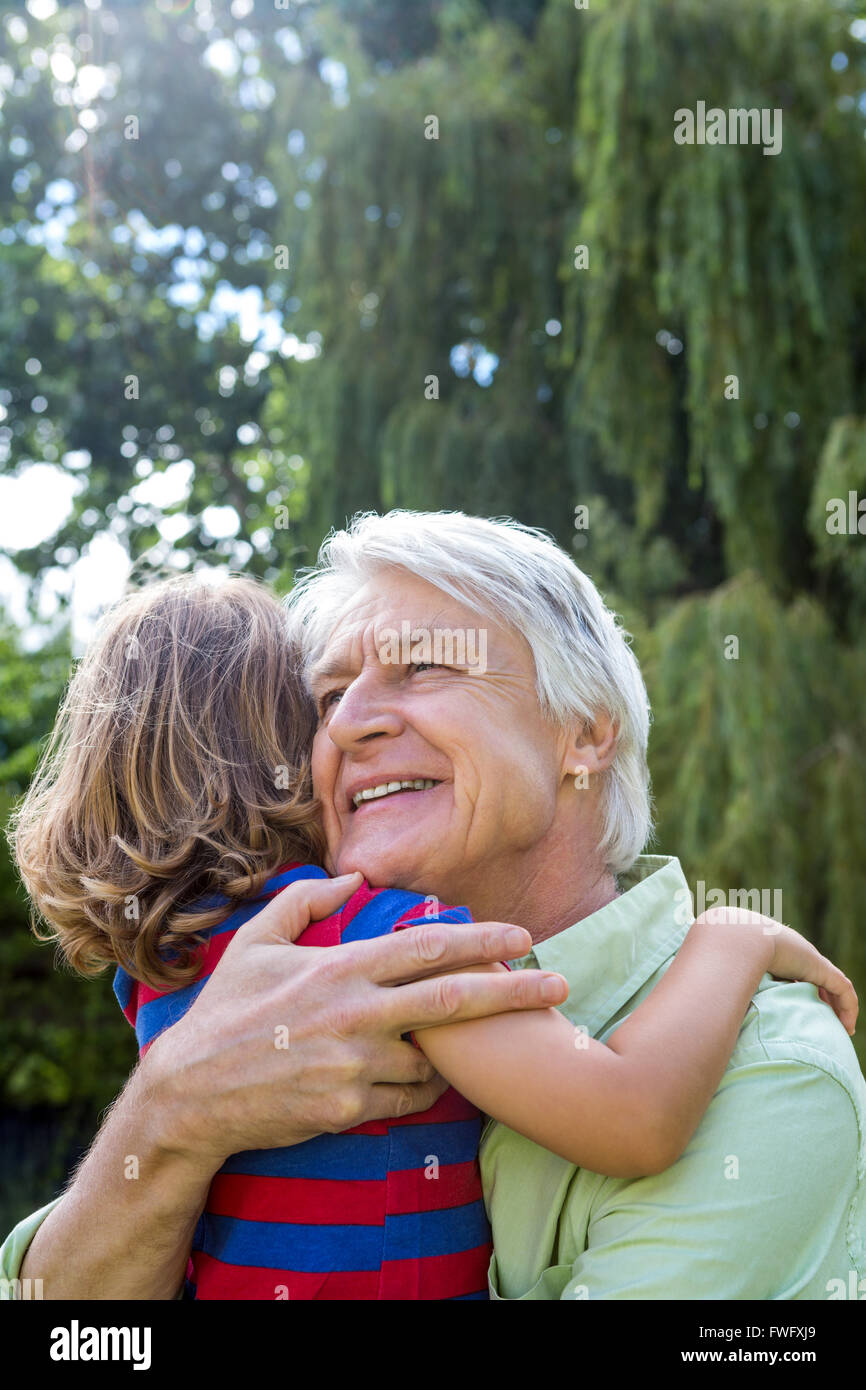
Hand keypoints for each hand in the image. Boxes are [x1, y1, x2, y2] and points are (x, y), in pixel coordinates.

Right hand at [144, 873, 567, 1167]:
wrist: (189, 1096)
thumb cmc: (224, 1013)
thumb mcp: (255, 943)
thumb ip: (304, 901)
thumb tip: (353, 876)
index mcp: (338, 968)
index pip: (425, 948)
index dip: (480, 940)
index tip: (522, 937)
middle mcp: (356, 1015)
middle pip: (455, 1001)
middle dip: (516, 991)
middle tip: (559, 984)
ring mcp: (355, 1067)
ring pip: (436, 1060)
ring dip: (456, 1054)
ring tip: (462, 1050)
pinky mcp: (350, 1110)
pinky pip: (409, 1098)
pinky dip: (423, 1088)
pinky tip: (421, 1078)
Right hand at [693, 906, 857, 1035]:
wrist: (732, 937)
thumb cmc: (719, 956)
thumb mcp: (716, 975)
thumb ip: (711, 989)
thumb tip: (693, 1008)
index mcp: (770, 953)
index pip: (791, 973)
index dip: (797, 990)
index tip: (798, 1009)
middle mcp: (792, 953)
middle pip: (815, 977)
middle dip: (823, 998)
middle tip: (826, 1021)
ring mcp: (806, 959)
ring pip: (832, 984)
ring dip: (840, 1006)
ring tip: (843, 1028)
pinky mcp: (818, 966)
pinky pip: (842, 988)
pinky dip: (848, 1007)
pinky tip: (847, 1027)